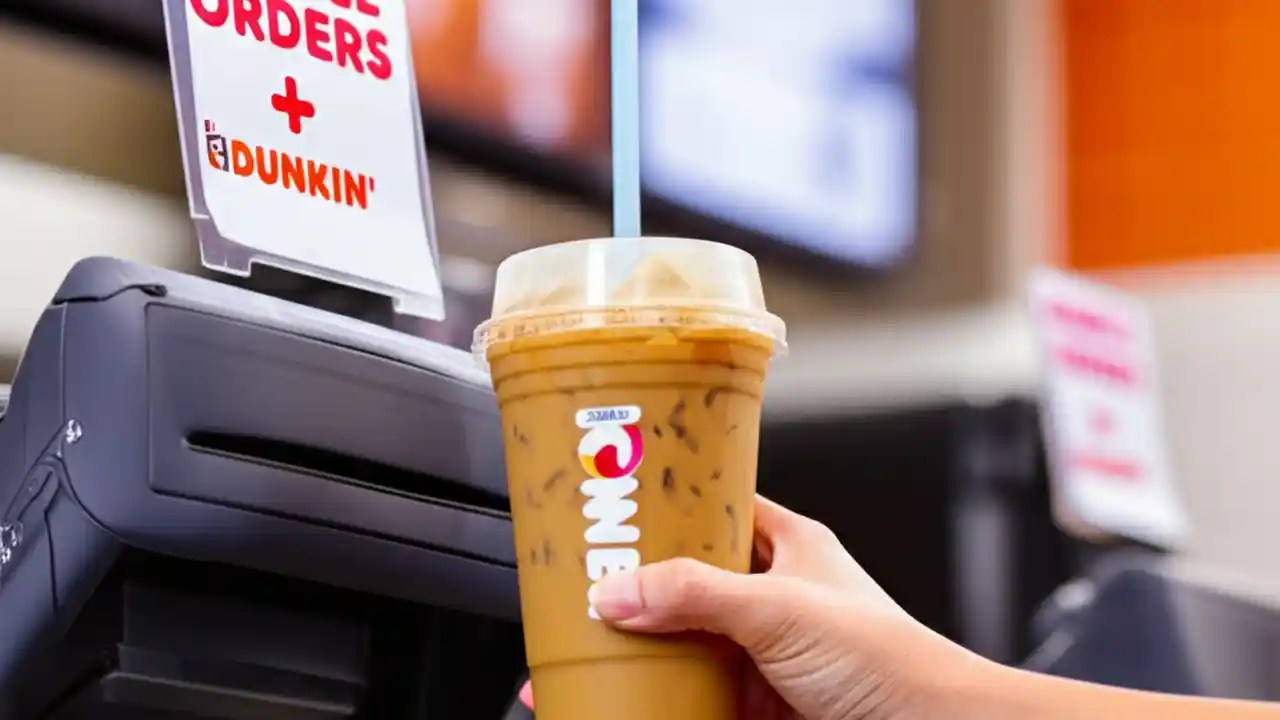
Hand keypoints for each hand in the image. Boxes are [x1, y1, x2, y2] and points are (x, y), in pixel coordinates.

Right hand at [519, 496, 986, 719]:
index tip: (612, 508)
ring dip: (642, 646)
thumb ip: (698, 596)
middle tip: (580, 585)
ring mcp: (763, 651)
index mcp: (787, 546)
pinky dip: (661, 696)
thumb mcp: (781, 611)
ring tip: (585, 646)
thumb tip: (620, 591)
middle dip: (636, 586)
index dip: (666, 505)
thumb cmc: (889, 659)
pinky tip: (625, 697)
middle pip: (686, 579)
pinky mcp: (758, 702)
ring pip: (685, 639)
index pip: (713, 507)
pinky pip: (694, 691)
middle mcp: (773, 594)